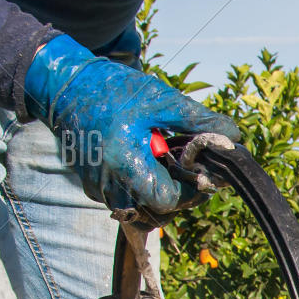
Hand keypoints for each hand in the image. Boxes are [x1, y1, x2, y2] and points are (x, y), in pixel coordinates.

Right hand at [24, 34, 240, 219]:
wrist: (65, 87)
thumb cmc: (113, 90)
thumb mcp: (160, 100)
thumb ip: (198, 120)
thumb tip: (233, 136)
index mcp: (124, 164)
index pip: (167, 200)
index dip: (189, 191)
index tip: (198, 173)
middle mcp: (108, 184)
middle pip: (156, 211)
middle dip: (176, 194)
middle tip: (183, 168)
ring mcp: (97, 189)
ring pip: (141, 211)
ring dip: (158, 193)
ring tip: (161, 163)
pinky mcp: (91, 187)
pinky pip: (125, 201)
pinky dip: (139, 189)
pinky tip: (143, 164)